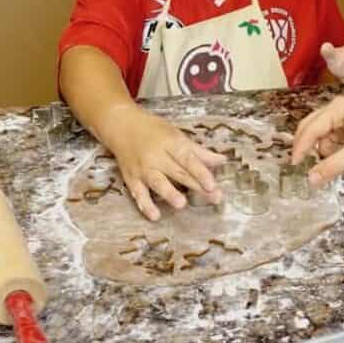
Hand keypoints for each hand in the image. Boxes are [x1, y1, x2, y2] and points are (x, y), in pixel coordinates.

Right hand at [100, 105, 225, 221]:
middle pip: (178, 172)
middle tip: (213, 198)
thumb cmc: (154, 131)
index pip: (188, 159)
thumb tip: (221, 161)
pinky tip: (155, 216)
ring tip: (181, 204)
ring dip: (169, 193)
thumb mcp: (177, 136)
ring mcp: (143, 168)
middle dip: (196, 186)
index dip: (201, 172)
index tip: (213, 184)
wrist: (122, 126)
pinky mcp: (132, 179)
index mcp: (170, 143)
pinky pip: (138, 193)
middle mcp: (156, 156)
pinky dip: (145, 205)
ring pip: (157, 182)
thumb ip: (198, 151)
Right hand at [292, 95, 343, 185]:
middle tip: (306, 167)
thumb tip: (311, 179)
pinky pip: (329, 139)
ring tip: (342, 157)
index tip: (294, 165)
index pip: (310, 129)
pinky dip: (332, 150)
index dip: (301, 148)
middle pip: (310, 129)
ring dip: (324, 150)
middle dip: (310, 148)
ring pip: (319, 136)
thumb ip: (333, 165)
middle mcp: (335, 108)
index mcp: (336, 108)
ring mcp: (339, 116)